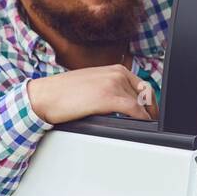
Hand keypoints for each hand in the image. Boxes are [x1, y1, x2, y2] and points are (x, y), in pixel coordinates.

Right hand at [26, 65, 156, 124]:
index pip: (143, 85)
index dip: (150, 101)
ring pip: (141, 103)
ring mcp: (114, 84)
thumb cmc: (64, 93)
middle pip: (146, 94)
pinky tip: (141, 125)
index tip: (151, 112)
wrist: (45, 96)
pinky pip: (135, 110)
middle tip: (151, 122)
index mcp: (115, 69)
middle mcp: (117, 74)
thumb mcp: (94, 84)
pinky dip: (142, 119)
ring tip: (145, 126)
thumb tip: (127, 104)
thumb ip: (111, 88)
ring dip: (145, 116)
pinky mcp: (109, 97)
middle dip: (150, 109)